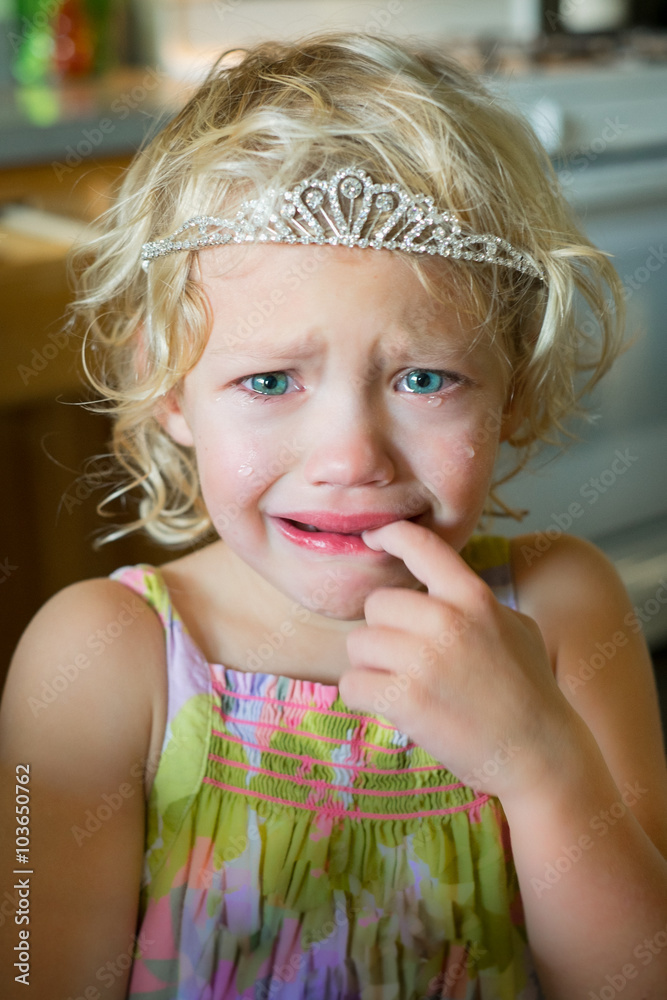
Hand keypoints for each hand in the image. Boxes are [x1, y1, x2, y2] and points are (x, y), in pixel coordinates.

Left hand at [339, 521, 574, 799]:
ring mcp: (424, 661)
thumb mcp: (516, 627)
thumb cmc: (530, 692)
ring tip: (402, 685)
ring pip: (358, 644)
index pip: (421, 545)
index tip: (373, 536)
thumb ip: (474, 602)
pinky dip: (363, 697)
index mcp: (473, 597)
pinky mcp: (405, 700)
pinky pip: (352, 684)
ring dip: (371, 667)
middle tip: (408, 660)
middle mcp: (447, 621)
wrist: (541, 757)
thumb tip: (438, 582)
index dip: (390, 534)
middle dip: (384, 631)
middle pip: (377, 604)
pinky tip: (390, 707)